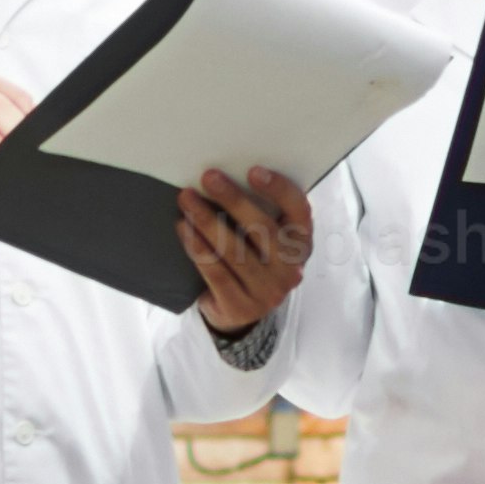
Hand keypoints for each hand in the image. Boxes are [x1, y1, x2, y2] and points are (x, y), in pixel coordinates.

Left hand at [178, 164, 313, 332]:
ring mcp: (267, 291)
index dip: (279, 190)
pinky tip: (184, 227)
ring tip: (187, 200)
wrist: (240, 312)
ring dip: (207, 221)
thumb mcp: (263, 239)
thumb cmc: (251, 261)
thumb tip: (224, 178)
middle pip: (262, 229)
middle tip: (209, 177)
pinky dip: (197, 246)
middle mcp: (290, 269)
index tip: (253, 171)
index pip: (298, 211)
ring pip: (234, 250)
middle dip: (233, 200)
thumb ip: (258, 213)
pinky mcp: (240, 306)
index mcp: (301, 243)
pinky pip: (215, 271)